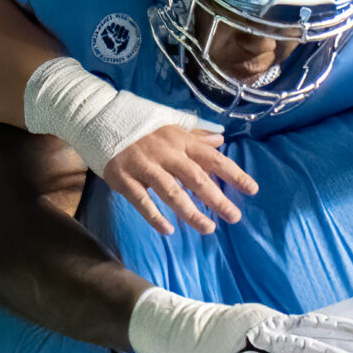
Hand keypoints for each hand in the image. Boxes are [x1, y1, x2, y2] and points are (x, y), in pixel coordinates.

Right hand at [104, 123, 258, 237]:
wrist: (100, 121)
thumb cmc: (141, 128)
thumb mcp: (171, 127)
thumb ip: (195, 135)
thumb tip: (221, 139)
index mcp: (179, 140)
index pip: (212, 158)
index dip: (233, 173)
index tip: (252, 189)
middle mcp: (166, 153)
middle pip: (196, 178)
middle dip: (217, 198)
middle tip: (234, 217)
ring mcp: (144, 166)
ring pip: (172, 192)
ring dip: (191, 212)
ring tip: (208, 228)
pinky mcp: (124, 178)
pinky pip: (142, 201)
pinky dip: (155, 216)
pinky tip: (168, 231)